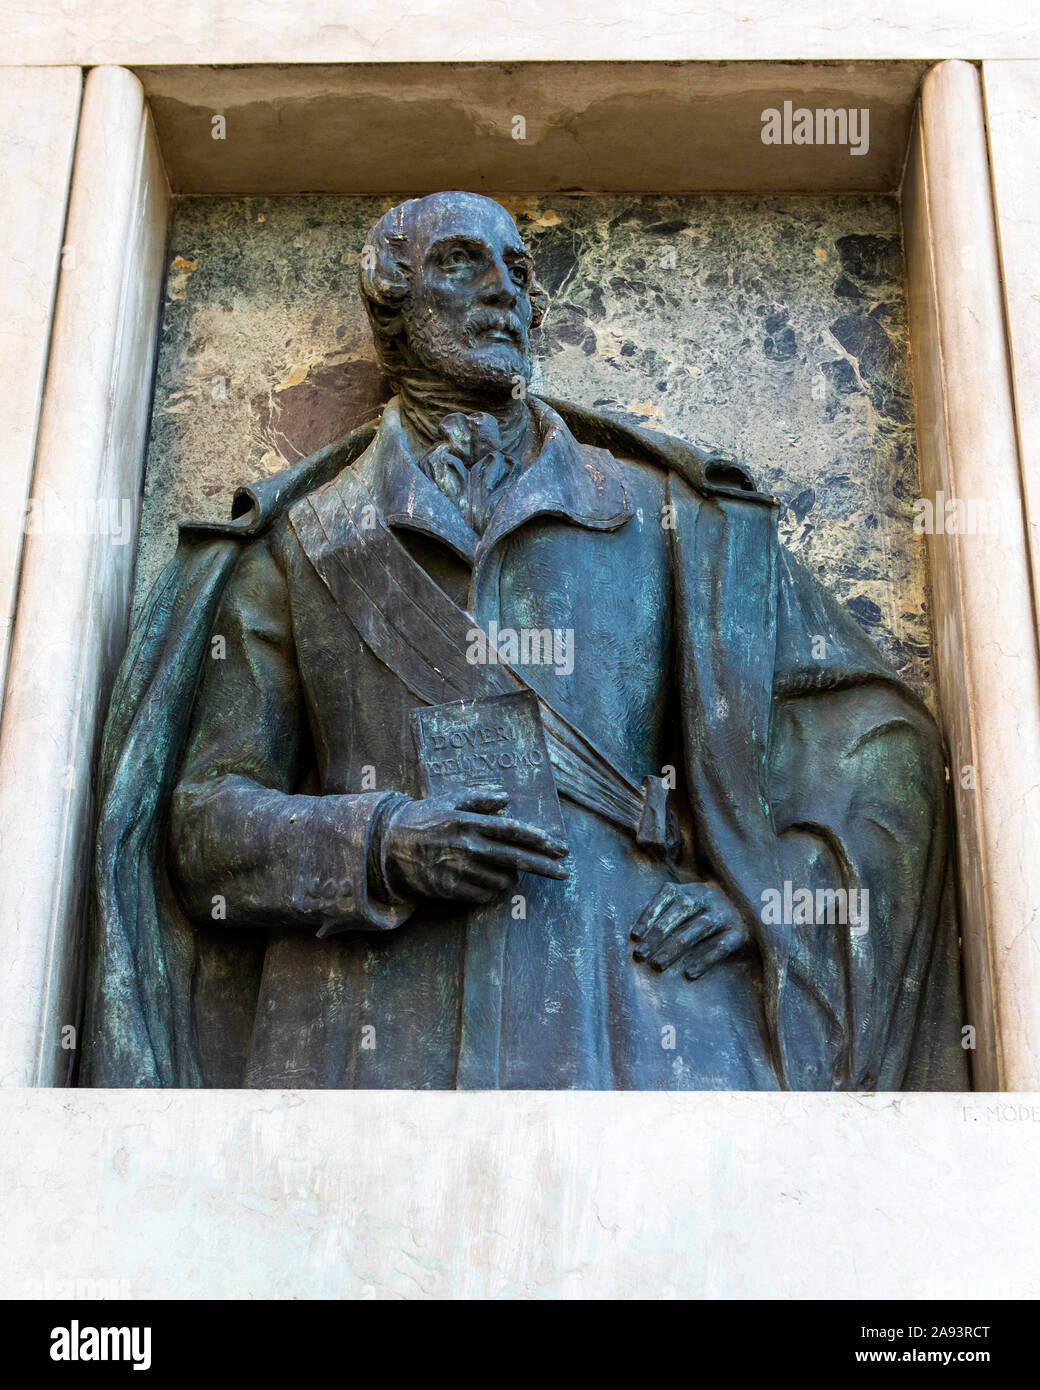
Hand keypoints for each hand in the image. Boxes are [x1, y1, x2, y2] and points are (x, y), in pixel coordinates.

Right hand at [384, 790, 568, 903]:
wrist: (388, 846)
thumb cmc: (423, 818)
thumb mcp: (449, 800)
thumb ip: (480, 799)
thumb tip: (506, 799)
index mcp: (470, 822)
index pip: (514, 831)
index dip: (539, 840)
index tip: (560, 848)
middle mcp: (468, 846)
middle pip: (516, 858)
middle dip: (545, 867)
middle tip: (564, 873)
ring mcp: (460, 869)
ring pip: (503, 879)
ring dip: (512, 876)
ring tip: (508, 870)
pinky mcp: (451, 889)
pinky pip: (485, 894)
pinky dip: (494, 889)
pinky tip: (491, 881)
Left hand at [630, 882, 749, 979]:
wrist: (752, 912)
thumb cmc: (709, 911)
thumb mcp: (691, 901)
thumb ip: (668, 910)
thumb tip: (638, 935)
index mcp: (693, 888)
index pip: (667, 896)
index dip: (649, 915)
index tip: (634, 936)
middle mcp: (710, 897)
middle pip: (681, 912)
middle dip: (658, 934)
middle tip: (641, 954)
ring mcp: (725, 914)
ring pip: (698, 929)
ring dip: (675, 948)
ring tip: (657, 965)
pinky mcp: (739, 933)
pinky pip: (721, 947)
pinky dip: (705, 960)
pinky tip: (689, 974)